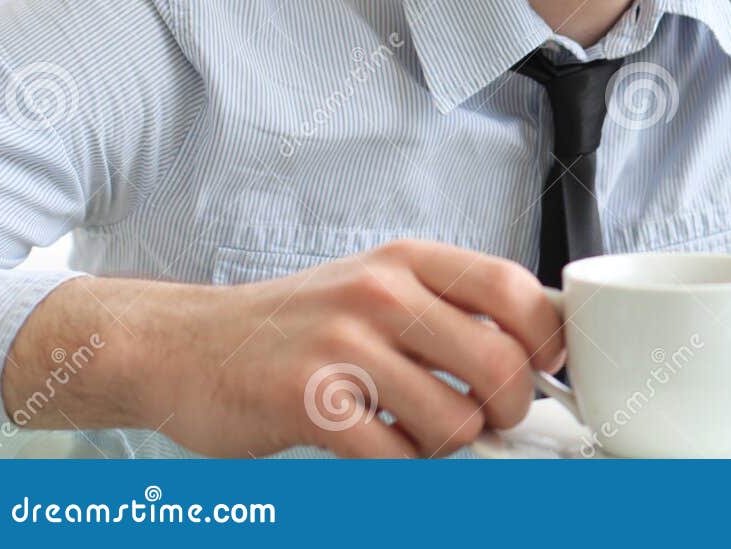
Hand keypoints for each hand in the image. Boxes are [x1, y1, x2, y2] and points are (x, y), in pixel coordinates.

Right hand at [152, 239, 563, 456]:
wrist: (183, 345)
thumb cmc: (293, 325)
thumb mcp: (376, 287)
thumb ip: (448, 307)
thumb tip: (536, 345)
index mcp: (409, 261)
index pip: (515, 289)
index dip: (547, 338)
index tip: (548, 368)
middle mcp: (383, 292)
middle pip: (500, 364)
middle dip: (509, 409)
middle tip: (488, 419)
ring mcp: (344, 344)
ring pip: (455, 421)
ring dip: (449, 446)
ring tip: (418, 435)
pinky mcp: (309, 400)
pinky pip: (394, 458)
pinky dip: (399, 469)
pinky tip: (377, 449)